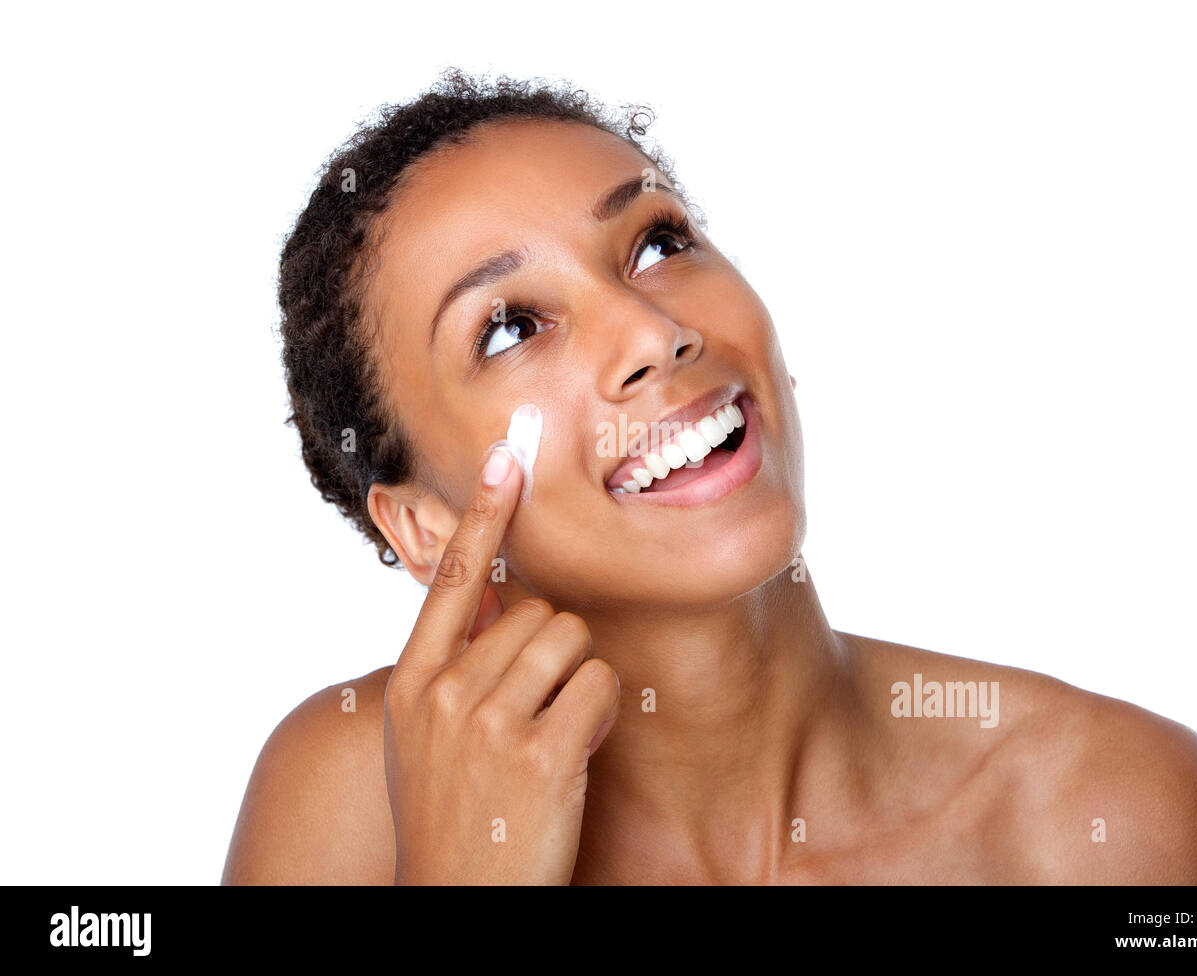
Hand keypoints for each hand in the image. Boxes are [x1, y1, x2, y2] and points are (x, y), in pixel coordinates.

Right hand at [383, 446, 620, 883]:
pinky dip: (599, 718)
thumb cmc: (455, 814)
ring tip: (551, 739)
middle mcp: (444, 694)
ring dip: (578, 686)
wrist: (458, 901)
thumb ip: (456, 667)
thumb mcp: (429, 738)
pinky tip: (572, 757)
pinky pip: (599, 687)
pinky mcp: (539, 754)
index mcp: (413, 684)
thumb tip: (496, 595)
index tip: (506, 460)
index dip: (483, 517)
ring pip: (572, 642)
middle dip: (554, 657)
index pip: (449, 581)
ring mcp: (488, 724)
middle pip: (536, 613)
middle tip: (538, 716)